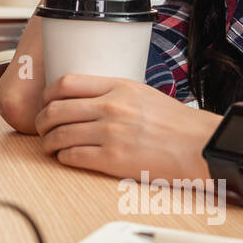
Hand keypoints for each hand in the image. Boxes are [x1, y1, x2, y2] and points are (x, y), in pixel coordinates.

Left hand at [34, 74, 219, 180]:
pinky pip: (73, 156)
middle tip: (41, 127)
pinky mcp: (113, 160)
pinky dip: (63, 157)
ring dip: (48, 142)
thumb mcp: (143, 93)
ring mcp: (110, 133)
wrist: (201, 146)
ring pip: (59, 135)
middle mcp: (111, 107)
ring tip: (50, 146)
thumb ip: (113, 93)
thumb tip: (85, 99)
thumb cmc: (177, 123)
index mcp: (118, 86)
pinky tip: (66, 157)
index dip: (47, 94)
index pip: (66, 83)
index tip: (45, 102)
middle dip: (41, 121)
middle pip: (55, 110)